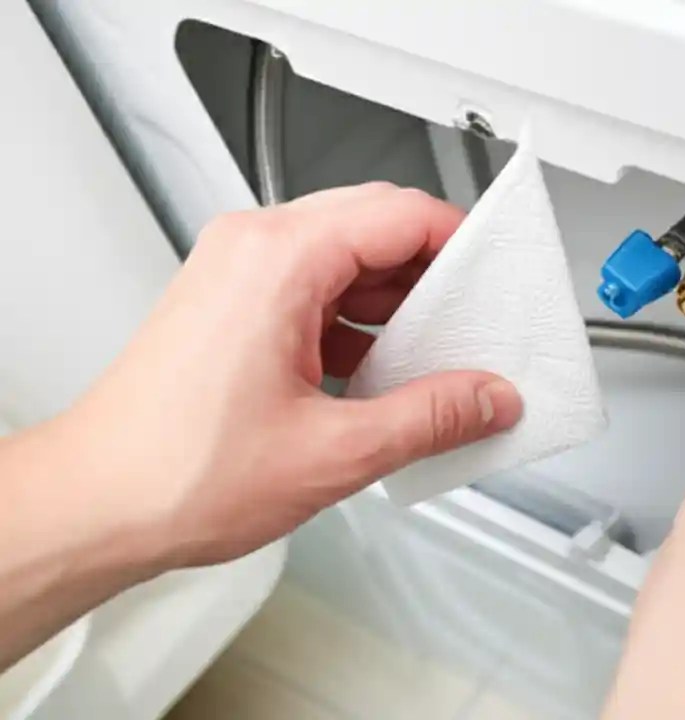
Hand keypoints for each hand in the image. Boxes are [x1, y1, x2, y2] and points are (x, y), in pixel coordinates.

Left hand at [59, 182, 522, 568]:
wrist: (96, 503)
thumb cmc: (174, 470)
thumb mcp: (335, 451)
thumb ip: (432, 417)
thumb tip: (488, 398)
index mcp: (277, 259)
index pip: (399, 213)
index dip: (463, 242)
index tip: (498, 275)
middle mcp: (251, 249)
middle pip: (375, 226)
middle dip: (435, 275)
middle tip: (479, 323)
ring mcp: (238, 274)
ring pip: (348, 258)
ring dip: (398, 303)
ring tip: (438, 360)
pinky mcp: (233, 305)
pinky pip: (317, 289)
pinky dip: (359, 322)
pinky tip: (388, 374)